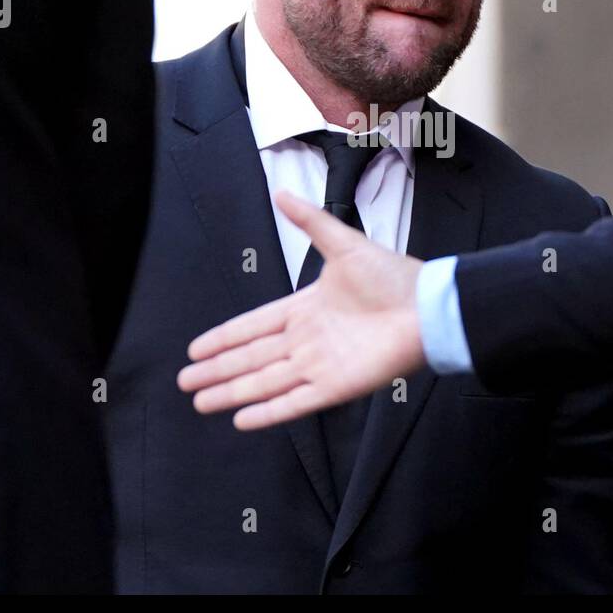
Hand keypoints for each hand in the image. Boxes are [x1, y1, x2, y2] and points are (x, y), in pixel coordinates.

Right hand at [178, 190, 427, 429]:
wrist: (427, 306)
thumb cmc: (392, 275)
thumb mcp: (343, 243)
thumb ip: (310, 222)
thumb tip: (280, 192)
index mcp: (306, 308)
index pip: (254, 326)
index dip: (224, 337)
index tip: (196, 349)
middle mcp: (307, 340)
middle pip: (252, 358)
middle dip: (218, 370)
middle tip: (184, 382)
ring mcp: (320, 365)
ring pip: (265, 382)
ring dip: (233, 392)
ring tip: (201, 402)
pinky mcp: (337, 387)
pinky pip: (295, 402)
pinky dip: (268, 412)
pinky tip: (241, 420)